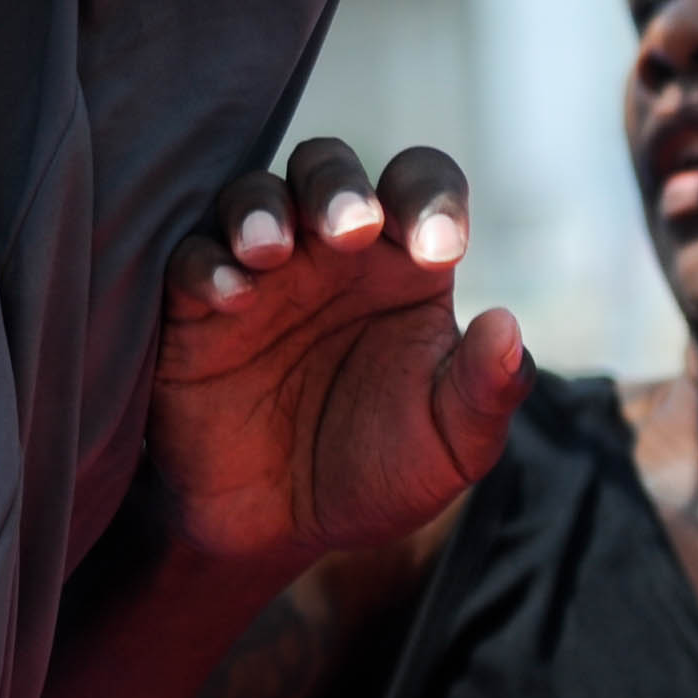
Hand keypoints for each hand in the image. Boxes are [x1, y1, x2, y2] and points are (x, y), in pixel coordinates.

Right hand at [144, 137, 525, 577]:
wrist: (280, 530)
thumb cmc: (376, 473)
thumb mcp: (449, 447)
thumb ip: (484, 390)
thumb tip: (507, 325)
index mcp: (401, 264)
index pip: (420, 188)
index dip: (431, 199)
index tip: (440, 249)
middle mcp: (327, 251)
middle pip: (327, 168)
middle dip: (338, 185)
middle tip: (353, 228)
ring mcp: (258, 272)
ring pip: (252, 195)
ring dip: (262, 209)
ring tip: (273, 251)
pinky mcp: (193, 308)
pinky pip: (190, 258)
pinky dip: (207, 263)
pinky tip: (231, 296)